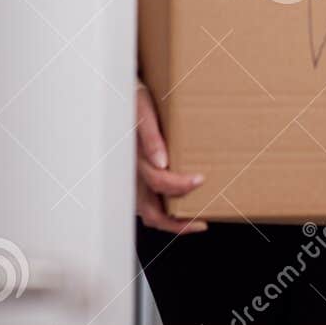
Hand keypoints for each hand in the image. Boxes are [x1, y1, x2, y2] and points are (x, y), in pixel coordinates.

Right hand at [136, 80, 207, 233]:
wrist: (125, 101)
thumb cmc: (136, 104)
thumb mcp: (144, 111)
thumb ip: (150, 136)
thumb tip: (161, 162)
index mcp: (134, 158)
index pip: (158, 181)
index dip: (179, 185)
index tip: (200, 180)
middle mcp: (132, 175)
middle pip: (151, 213)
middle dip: (177, 223)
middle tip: (200, 222)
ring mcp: (133, 182)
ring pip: (149, 214)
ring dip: (171, 222)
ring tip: (194, 221)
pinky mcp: (138, 182)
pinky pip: (150, 205)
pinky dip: (166, 213)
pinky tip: (183, 208)